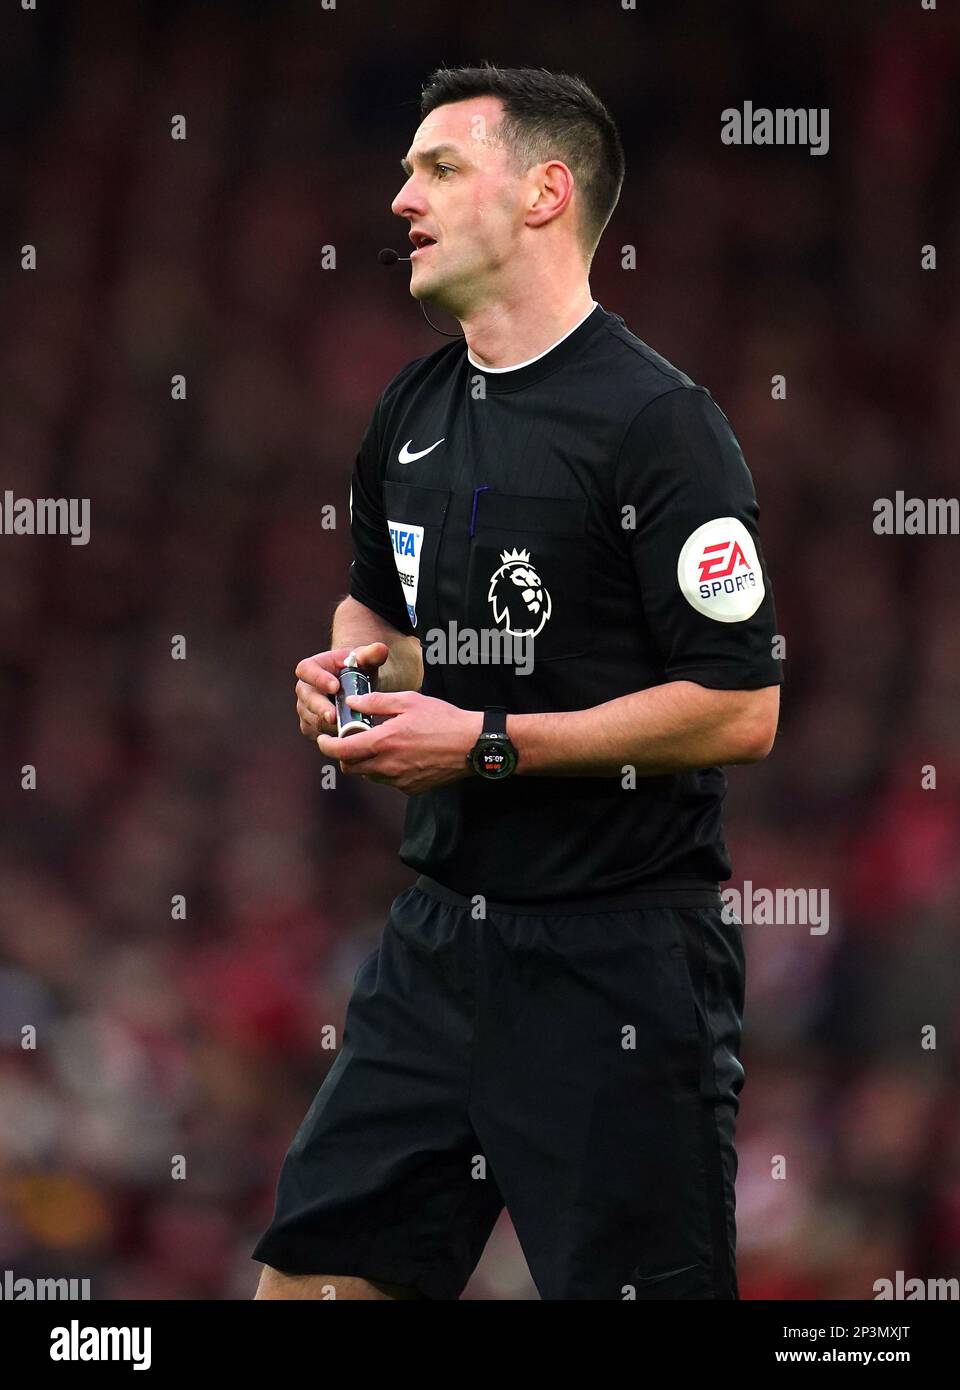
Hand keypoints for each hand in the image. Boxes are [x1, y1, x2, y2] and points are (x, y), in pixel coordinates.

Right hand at [294, 643, 388, 739]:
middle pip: (307, 700)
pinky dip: (330, 736)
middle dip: (321, 709)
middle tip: (334, 717)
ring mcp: (305, 709)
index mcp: (312, 668)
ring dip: (328, 726)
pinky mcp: (310, 725)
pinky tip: (346, 736)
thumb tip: (380, 648)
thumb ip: (371, 654)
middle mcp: (304, 689)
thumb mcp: (364, 660)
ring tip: (347, 728)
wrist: (353, 686)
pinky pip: (317, 733)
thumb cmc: (356, 669)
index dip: (318, 679)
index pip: (306, 670)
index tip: (335, 686)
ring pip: (313, 720)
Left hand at [315, 691, 482, 794]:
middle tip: (351, 740)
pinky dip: (386, 769)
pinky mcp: (411, 788)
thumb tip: (353, 703)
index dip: (326, 746)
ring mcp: (399, 780)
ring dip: (366, 762)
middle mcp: (388, 765)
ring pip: (369, 775)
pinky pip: (389, 781)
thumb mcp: (408, 701)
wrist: (472, 745)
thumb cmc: (443, 719)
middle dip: (345, 755)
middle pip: (351, 767)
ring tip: (381, 744)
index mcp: (384, 742)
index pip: (342, 751)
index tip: (323, 739)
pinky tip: (401, 754)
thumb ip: (376, 702)